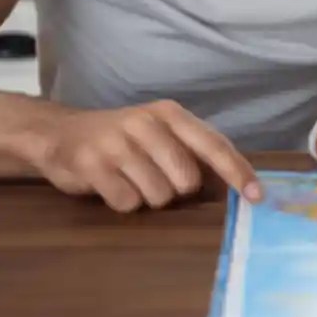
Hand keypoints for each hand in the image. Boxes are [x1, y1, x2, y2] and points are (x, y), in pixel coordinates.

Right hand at [30, 100, 260, 212]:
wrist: (58, 133)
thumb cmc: (123, 139)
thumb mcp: (160, 133)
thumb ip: (194, 151)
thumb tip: (239, 183)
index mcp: (170, 113)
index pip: (214, 145)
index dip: (238, 172)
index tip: (258, 197)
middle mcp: (145, 122)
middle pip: (186, 180)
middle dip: (175, 190)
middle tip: (154, 178)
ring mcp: (115, 142)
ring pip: (157, 196)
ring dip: (147, 197)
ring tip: (129, 179)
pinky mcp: (90, 163)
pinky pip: (126, 203)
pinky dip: (122, 203)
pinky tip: (110, 185)